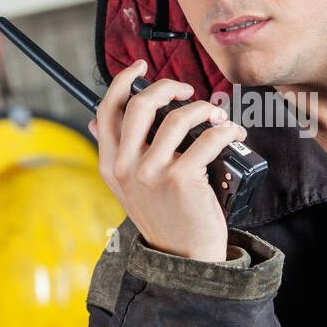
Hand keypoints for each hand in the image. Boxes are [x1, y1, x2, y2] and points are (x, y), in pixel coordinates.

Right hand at [87, 61, 247, 261]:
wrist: (182, 258)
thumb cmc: (163, 218)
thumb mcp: (127, 188)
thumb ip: (116, 154)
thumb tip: (94, 123)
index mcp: (110, 165)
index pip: (106, 111)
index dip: (122, 81)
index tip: (140, 67)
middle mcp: (126, 167)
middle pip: (140, 104)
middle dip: (167, 87)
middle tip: (187, 91)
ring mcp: (152, 173)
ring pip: (178, 117)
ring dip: (205, 109)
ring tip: (218, 118)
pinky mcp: (182, 179)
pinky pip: (207, 138)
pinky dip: (226, 130)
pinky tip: (232, 135)